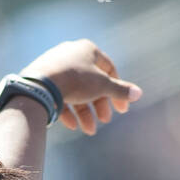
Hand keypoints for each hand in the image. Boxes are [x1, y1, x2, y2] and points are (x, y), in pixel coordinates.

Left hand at [23, 38, 141, 132]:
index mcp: (88, 49)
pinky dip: (67, 111)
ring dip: (84, 113)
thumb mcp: (102, 86)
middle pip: (91, 83)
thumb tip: (139, 93)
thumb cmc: (75, 80)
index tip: (121, 109)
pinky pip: (59, 95)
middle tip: (104, 120)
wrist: (40, 85)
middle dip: (99, 105)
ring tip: (88, 130)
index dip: (117, 90)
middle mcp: (71, 54)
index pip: (109, 70)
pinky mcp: (43, 79)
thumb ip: (120, 91)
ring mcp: (55, 66)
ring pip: (75, 91)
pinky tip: (72, 126)